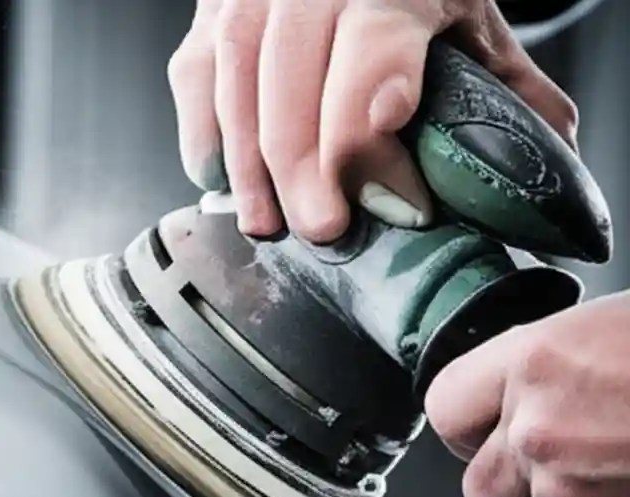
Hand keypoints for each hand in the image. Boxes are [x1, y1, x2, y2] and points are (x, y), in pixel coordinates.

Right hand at [168, 0, 578, 241]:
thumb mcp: (474, 26)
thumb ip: (508, 91)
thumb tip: (545, 168)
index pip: (373, 47)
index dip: (368, 127)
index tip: (390, 196)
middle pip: (293, 79)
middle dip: (304, 169)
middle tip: (323, 229)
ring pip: (236, 82)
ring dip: (248, 167)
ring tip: (267, 223)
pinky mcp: (211, 15)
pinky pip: (196, 78)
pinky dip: (205, 136)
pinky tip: (222, 180)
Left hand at [425, 293, 629, 496]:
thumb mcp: (613, 332)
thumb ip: (555, 367)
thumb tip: (524, 394)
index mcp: (535, 362)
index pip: (445, 408)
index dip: (471, 425)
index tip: (493, 429)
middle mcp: (540, 430)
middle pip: (481, 489)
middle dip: (521, 484)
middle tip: (578, 459)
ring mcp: (574, 493)